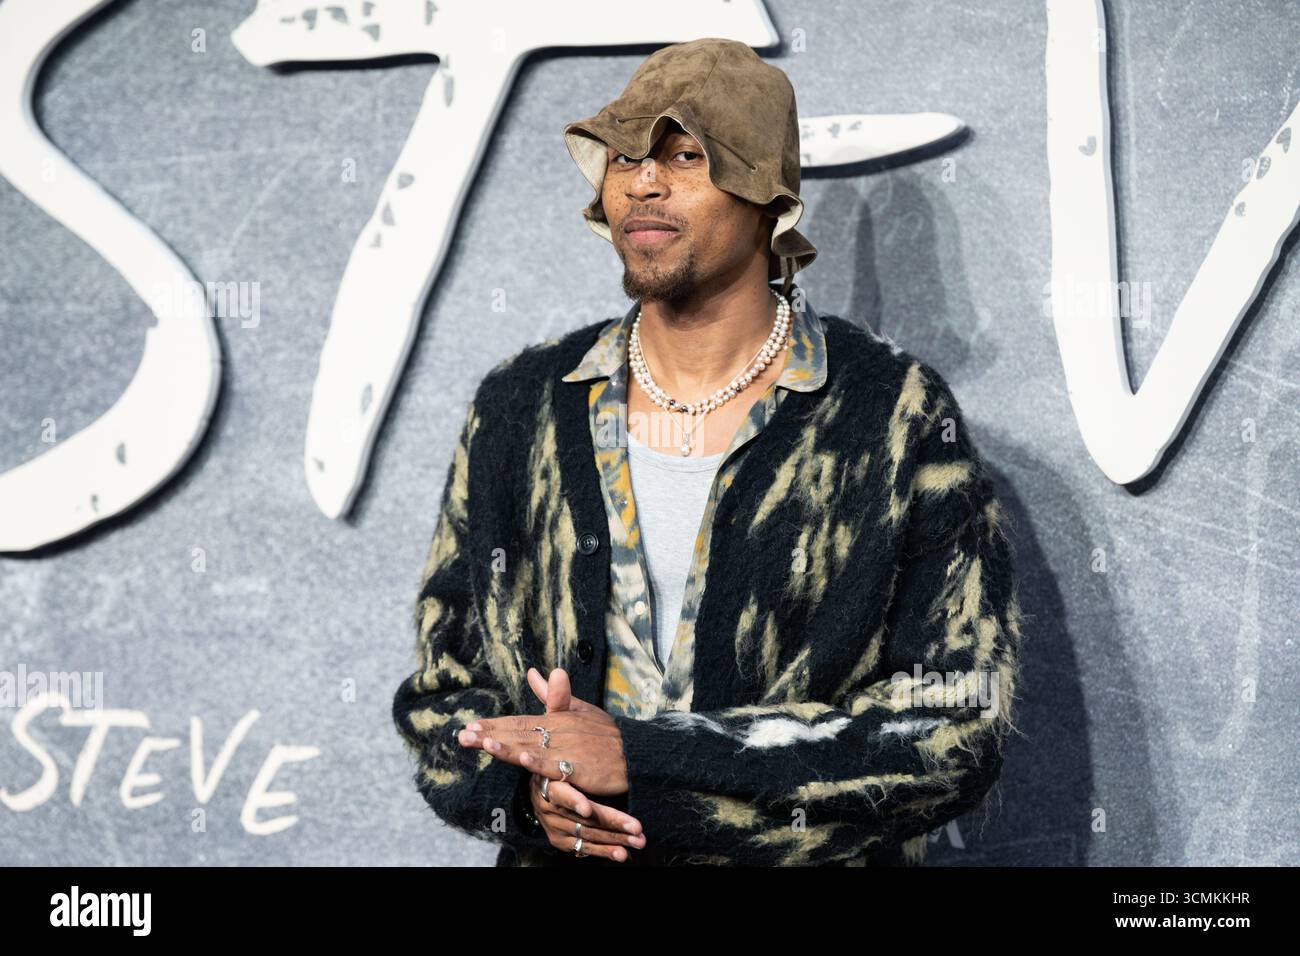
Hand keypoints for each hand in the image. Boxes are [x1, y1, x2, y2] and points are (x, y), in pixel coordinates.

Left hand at [457, 667, 645, 859]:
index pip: (519, 721)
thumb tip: (532, 672)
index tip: (469, 727)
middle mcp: (560, 732)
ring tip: (483, 743)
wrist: (637, 755)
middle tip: (462, 737)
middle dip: (490, 736)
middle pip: (520, 734)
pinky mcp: (581, 769)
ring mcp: (569, 750)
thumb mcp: (581, 710)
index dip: (494, 725)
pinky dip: (540, 762)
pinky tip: (523, 759)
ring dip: (507, 746)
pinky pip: (557, 766)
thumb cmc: (607, 736)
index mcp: (557, 719)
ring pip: (533, 748)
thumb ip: (553, 695)